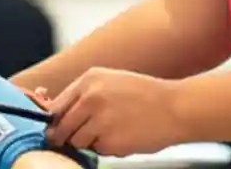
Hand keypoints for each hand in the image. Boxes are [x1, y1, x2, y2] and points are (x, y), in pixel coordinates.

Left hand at [44, 68, 184, 157]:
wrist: (176, 107)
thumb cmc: (145, 95)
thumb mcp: (110, 82)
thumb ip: (83, 95)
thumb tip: (55, 115)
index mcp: (88, 80)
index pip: (54, 107)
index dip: (55, 122)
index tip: (57, 129)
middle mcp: (90, 97)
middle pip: (61, 128)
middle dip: (67, 136)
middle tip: (82, 136)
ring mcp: (99, 120)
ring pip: (77, 142)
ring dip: (89, 142)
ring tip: (111, 131)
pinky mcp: (110, 141)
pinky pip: (97, 151)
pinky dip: (107, 148)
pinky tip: (123, 136)